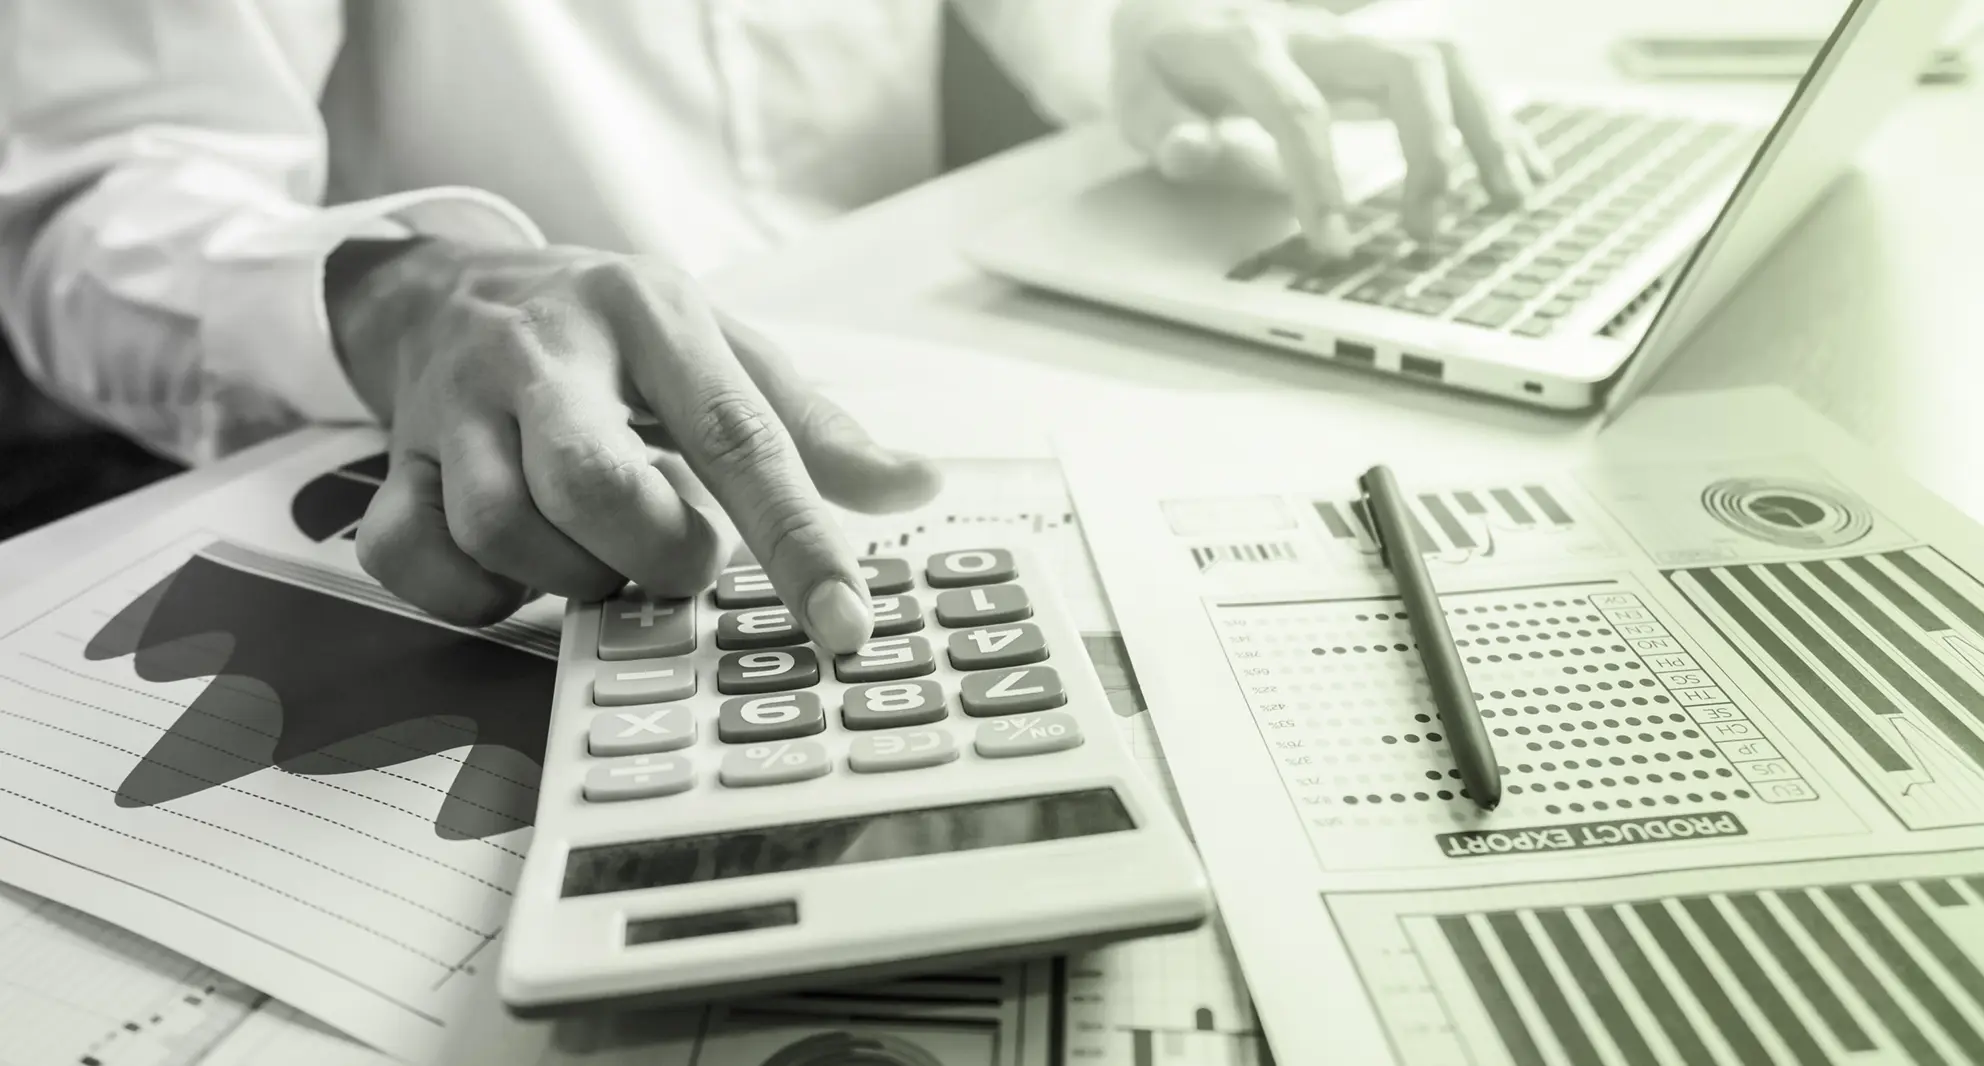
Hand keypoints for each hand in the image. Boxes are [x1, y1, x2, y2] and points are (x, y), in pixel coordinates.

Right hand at [326, 238, 941, 651]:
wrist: (442, 285)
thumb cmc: (606, 332)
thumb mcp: (718, 347)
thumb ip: (812, 425)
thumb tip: (916, 487)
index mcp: (649, 316)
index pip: (738, 436)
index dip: (797, 542)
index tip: (846, 624)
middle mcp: (545, 353)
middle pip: (597, 486)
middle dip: (655, 553)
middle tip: (676, 556)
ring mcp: (454, 408)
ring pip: (505, 531)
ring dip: (571, 577)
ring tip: (598, 554)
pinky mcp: (390, 461)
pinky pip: (413, 559)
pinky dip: (471, 594)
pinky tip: (514, 573)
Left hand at [1113, 0, 1551, 253]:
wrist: (1170, 8)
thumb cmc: (1158, 67)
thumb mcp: (1140, 102)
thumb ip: (1166, 130)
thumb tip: (1188, 151)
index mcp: (1245, 46)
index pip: (1297, 110)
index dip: (1318, 181)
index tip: (1334, 247)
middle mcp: (1312, 31)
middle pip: (1405, 66)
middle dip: (1433, 146)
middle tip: (1431, 230)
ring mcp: (1354, 34)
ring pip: (1446, 57)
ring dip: (1487, 128)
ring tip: (1510, 201)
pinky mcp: (1377, 50)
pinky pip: (1453, 70)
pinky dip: (1493, 120)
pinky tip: (1524, 170)